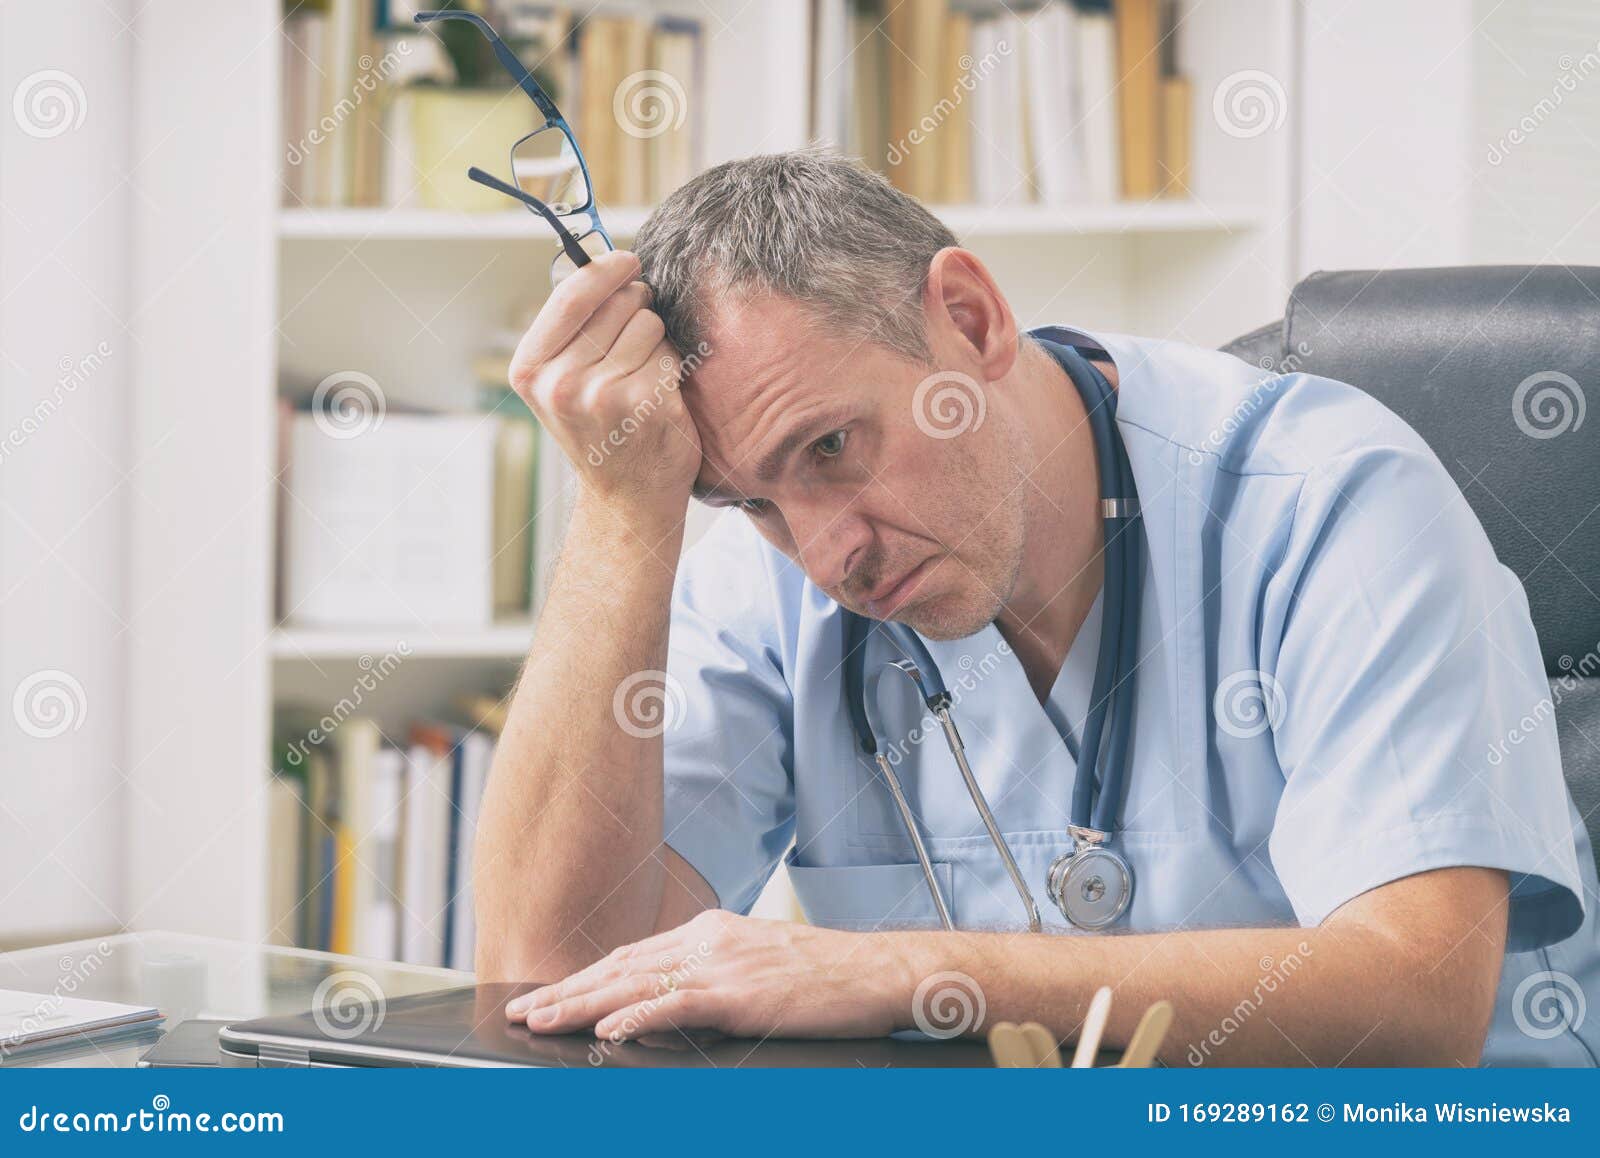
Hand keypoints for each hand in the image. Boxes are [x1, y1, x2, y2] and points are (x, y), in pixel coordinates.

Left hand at [504, 910, 914, 1040]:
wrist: (877, 972)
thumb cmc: (827, 978)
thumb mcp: (759, 971)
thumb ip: (710, 986)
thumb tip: (662, 1014)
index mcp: (711, 932)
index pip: (633, 955)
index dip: (586, 976)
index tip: (549, 994)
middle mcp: (708, 940)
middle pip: (621, 966)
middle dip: (566, 990)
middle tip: (522, 1011)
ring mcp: (722, 963)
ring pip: (634, 982)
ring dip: (581, 1004)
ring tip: (542, 1021)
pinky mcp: (739, 992)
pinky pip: (675, 1003)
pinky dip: (635, 1014)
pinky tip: (606, 1028)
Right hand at [508, 250, 701, 527]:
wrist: (626, 498)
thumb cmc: (600, 430)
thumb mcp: (561, 381)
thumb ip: (571, 328)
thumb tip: (600, 260)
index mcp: (530, 369)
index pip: (571, 294)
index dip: (605, 269)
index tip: (627, 260)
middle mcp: (561, 383)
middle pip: (618, 302)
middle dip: (635, 309)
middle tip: (632, 344)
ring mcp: (604, 395)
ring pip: (648, 324)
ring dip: (654, 343)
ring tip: (640, 378)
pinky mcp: (645, 405)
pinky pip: (669, 354)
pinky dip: (670, 369)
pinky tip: (657, 398)